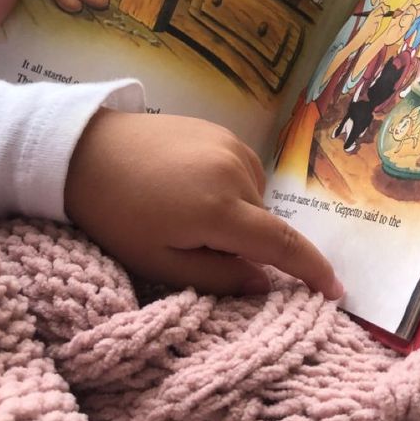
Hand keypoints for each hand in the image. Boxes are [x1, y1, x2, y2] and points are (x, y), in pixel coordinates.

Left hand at [65, 110, 343, 298]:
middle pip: (266, 222)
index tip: (336, 292)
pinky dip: (232, 189)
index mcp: (220, 209)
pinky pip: (243, 171)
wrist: (83, 150)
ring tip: (189, 214)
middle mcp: (235, 171)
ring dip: (241, 215)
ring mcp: (229, 144)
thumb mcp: (158, 262)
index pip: (283, 244)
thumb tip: (264, 283)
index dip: (313, 270)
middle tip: (199, 248)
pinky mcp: (220, 128)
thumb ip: (217, 277)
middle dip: (249, 244)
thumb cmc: (115, 215)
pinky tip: (193, 189)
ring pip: (256, 197)